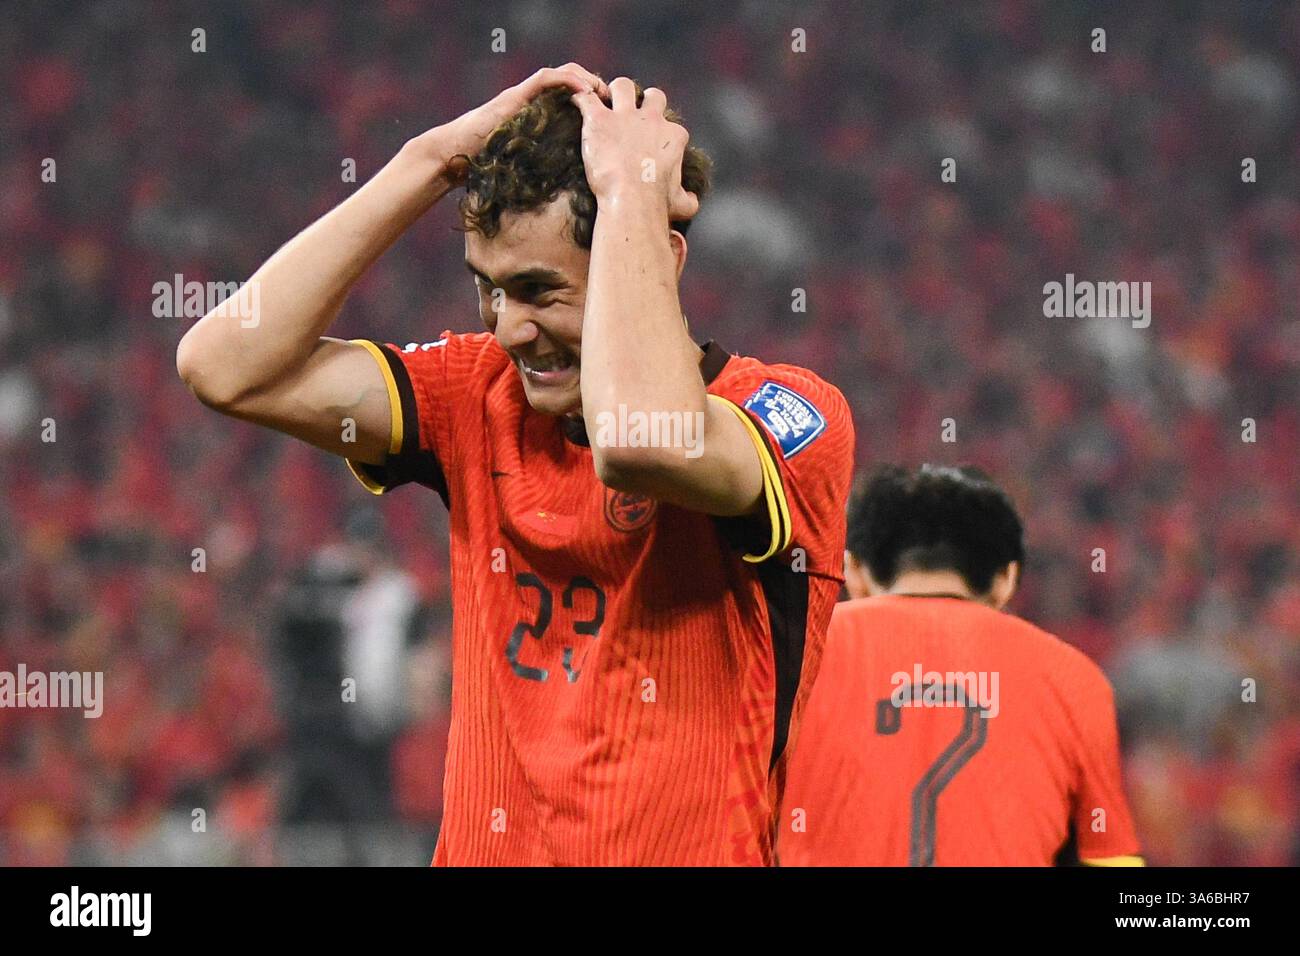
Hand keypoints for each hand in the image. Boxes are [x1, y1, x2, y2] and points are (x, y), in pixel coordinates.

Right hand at [410, 64, 609, 183]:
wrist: (454, 157)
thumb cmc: (484, 167)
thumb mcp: (525, 167)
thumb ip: (544, 168)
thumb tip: (568, 194)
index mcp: (537, 114)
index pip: (571, 97)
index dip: (593, 99)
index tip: (613, 112)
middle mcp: (532, 100)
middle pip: (571, 80)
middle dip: (595, 86)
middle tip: (615, 100)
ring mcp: (523, 95)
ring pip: (562, 73)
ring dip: (586, 79)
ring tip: (603, 91)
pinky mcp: (515, 96)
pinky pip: (546, 79)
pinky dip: (567, 80)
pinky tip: (585, 90)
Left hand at [571, 77, 699, 221]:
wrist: (630, 200)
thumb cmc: (655, 203)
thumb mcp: (679, 204)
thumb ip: (689, 200)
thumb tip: (693, 201)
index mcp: (673, 137)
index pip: (672, 126)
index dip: (662, 133)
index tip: (652, 144)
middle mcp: (652, 120)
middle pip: (653, 95)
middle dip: (644, 100)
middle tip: (631, 115)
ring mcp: (625, 117)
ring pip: (622, 86)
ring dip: (614, 92)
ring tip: (605, 103)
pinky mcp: (599, 120)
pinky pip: (587, 97)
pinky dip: (581, 98)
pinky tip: (576, 104)